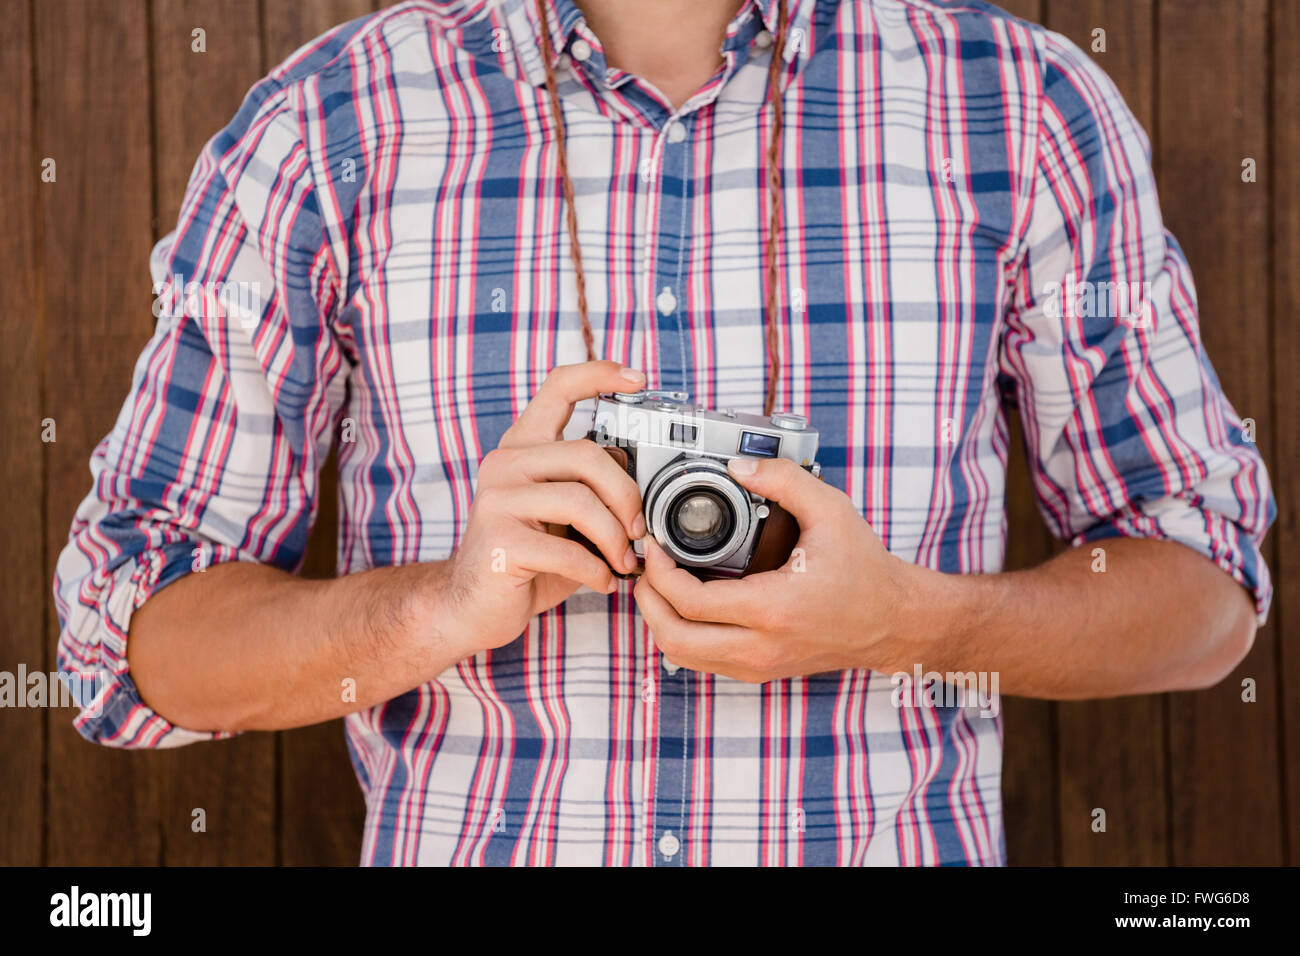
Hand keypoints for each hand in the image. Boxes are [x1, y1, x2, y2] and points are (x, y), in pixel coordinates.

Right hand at [439, 360, 647, 652]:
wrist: (469, 607)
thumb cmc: (526, 560)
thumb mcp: (562, 518)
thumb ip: (592, 490)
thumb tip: (646, 485)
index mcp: (523, 448)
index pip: (558, 388)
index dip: (599, 375)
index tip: (638, 379)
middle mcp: (506, 464)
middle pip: (588, 454)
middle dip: (627, 495)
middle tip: (639, 531)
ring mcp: (498, 501)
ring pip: (581, 502)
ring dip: (615, 539)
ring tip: (623, 562)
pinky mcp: (499, 542)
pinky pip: (568, 551)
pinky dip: (597, 571)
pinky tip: (601, 582)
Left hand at [633, 456, 922, 681]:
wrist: (895, 621)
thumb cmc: (865, 570)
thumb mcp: (831, 512)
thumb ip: (784, 479)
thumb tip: (738, 464)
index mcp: (773, 608)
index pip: (690, 602)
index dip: (658, 572)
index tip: (654, 545)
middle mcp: (760, 645)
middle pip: (673, 638)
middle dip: (647, 600)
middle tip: (647, 566)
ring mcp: (758, 664)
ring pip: (682, 656)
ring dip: (660, 620)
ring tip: (660, 582)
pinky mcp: (760, 670)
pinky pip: (702, 661)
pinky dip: (682, 633)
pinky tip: (686, 602)